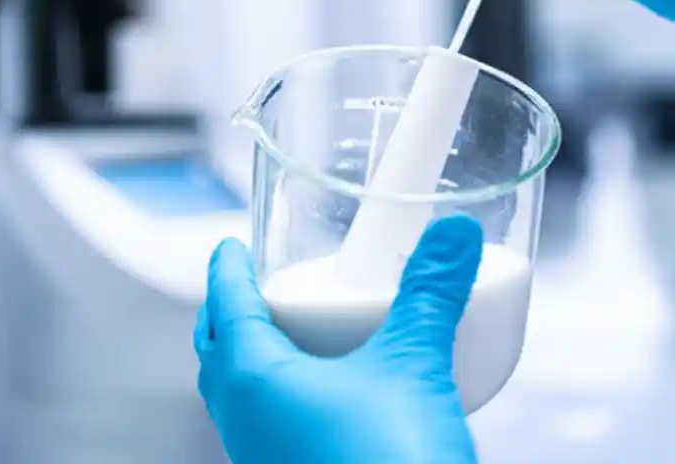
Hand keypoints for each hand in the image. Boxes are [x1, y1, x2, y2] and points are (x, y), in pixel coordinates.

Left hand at [195, 216, 482, 463]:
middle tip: (249, 285)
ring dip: (251, 359)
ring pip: (239, 398)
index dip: (226, 271)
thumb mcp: (414, 366)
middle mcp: (245, 424)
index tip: (227, 248)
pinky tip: (323, 399)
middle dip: (230, 314)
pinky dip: (279, 398)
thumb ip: (431, 293)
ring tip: (285, 336)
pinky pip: (267, 431)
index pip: (225, 308)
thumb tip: (455, 233)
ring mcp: (263, 462)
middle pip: (219, 353)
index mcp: (254, 381)